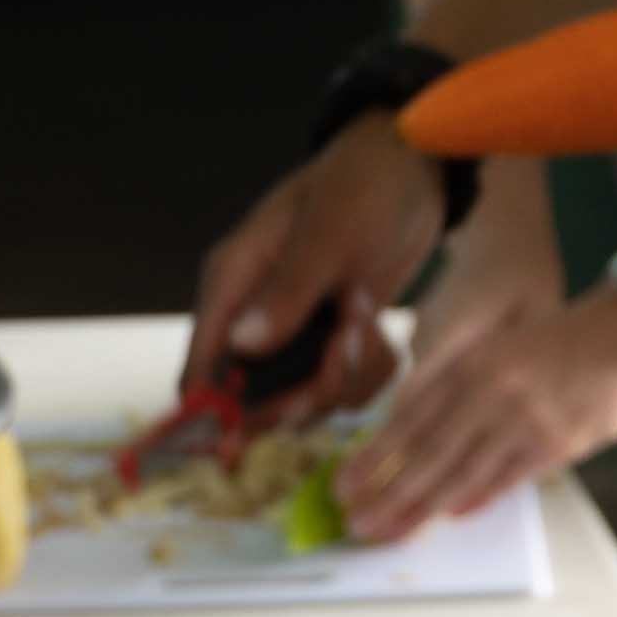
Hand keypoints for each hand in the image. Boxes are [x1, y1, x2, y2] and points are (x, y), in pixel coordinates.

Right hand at [186, 114, 444, 404]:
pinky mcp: (330, 340)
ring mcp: (293, 331)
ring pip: (305, 398)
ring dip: (344, 377)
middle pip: (255, 399)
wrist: (415, 168)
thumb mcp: (333, 232)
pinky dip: (365, 370)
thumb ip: (290, 290)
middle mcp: (254, 314)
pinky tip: (375, 328)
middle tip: (346, 351)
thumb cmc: (365, 185)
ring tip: (364, 322)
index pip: (201, 366)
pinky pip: (341, 386)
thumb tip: (242, 343)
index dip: (210, 416)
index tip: (238, 449)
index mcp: (233, 281)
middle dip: (305, 392)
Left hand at [334, 273, 616, 542]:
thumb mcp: (501, 346)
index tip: (345, 482)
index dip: (374, 455)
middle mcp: (489, 389)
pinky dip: (476, 497)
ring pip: (459, 472)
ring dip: (420, 506)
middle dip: (386, 491)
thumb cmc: (563, 342)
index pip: (409, 417)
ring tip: (389, 529)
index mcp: (472, 362)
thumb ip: (462, 384)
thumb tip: (417, 432)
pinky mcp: (554, 441)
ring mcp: (522, 418)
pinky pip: (506, 477)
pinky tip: (451, 514)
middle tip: (355, 521)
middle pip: (424, 451)